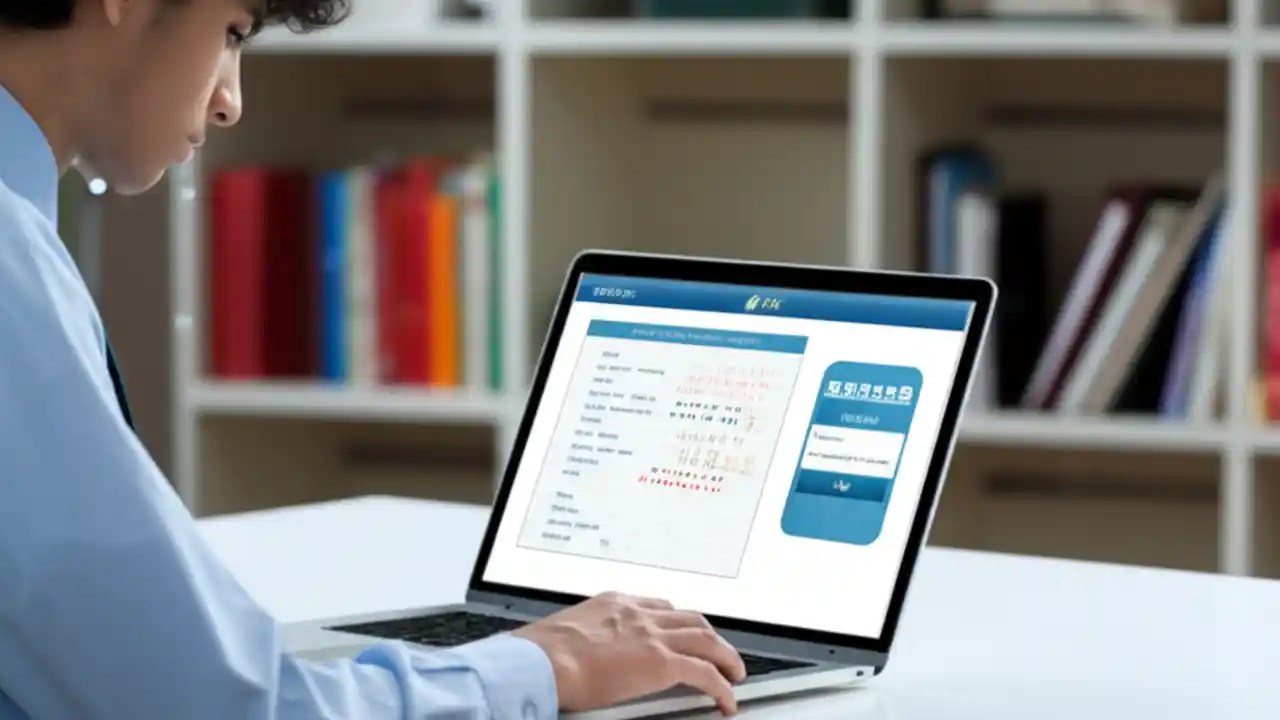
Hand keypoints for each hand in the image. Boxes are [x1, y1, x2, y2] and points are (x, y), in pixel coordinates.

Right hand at [512, 591, 746, 714]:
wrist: (542, 661)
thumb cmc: (542, 653)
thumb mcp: (567, 633)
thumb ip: (584, 639)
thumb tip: (578, 654)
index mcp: (615, 604)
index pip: (658, 606)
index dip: (676, 622)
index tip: (680, 633)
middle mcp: (638, 612)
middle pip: (689, 618)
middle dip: (708, 635)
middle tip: (718, 652)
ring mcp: (653, 635)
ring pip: (705, 639)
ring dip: (724, 656)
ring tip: (734, 672)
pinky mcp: (662, 663)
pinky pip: (705, 673)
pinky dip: (721, 685)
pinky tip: (726, 700)